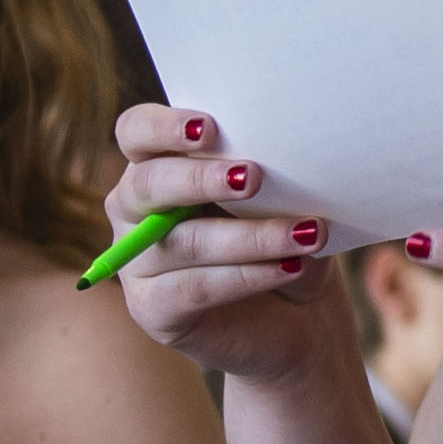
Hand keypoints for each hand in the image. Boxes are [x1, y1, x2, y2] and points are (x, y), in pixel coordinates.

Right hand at [102, 103, 348, 386]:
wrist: (301, 317)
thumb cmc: (289, 239)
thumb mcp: (289, 201)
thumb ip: (274, 177)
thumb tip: (288, 158)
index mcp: (160, 164)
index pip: (136, 132)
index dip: (163, 126)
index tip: (211, 127)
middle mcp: (136, 210)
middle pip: (145, 184)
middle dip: (198, 178)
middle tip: (253, 177)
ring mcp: (137, 262)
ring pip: (181, 242)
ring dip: (249, 236)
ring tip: (306, 234)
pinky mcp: (152, 309)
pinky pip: (193, 288)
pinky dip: (247, 276)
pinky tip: (291, 267)